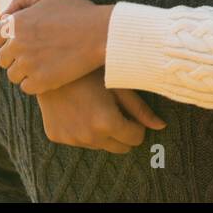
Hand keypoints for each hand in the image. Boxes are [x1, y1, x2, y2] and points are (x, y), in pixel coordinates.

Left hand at [0, 0, 111, 93]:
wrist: (101, 34)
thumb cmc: (77, 13)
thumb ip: (22, 0)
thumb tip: (2, 15)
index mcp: (16, 23)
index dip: (10, 40)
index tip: (26, 41)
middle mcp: (17, 44)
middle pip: (4, 59)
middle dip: (17, 57)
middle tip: (38, 54)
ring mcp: (27, 64)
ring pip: (14, 75)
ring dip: (26, 72)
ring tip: (45, 65)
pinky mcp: (40, 82)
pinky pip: (27, 87)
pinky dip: (36, 83)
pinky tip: (50, 74)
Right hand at [36, 70, 166, 152]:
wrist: (51, 64)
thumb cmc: (90, 69)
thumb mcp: (118, 84)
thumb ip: (140, 109)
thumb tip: (161, 126)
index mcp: (107, 122)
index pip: (135, 138)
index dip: (137, 126)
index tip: (131, 112)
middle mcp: (89, 136)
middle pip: (120, 148)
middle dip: (122, 132)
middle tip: (116, 110)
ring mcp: (71, 138)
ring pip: (100, 145)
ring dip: (103, 132)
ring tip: (96, 106)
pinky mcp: (57, 136)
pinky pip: (79, 141)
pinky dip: (83, 130)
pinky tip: (79, 109)